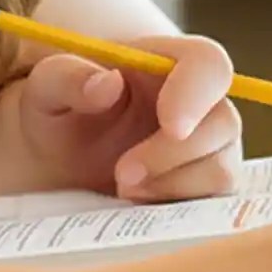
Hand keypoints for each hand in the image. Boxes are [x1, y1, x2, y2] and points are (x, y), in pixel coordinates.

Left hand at [15, 36, 243, 201]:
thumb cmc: (65, 107)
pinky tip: (139, 203)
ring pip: (222, 170)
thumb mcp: (49, 87)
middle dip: (173, 155)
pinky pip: (212, 204)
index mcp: (172, 63)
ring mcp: (211, 148)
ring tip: (122, 188)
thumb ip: (69, 77)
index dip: (197, 94)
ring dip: (175, 186)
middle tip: (122, 174)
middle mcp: (203, 103)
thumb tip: (105, 84)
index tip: (171, 126)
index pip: (208, 65)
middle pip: (223, 123)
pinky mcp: (206, 186)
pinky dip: (175, 209)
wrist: (65, 152)